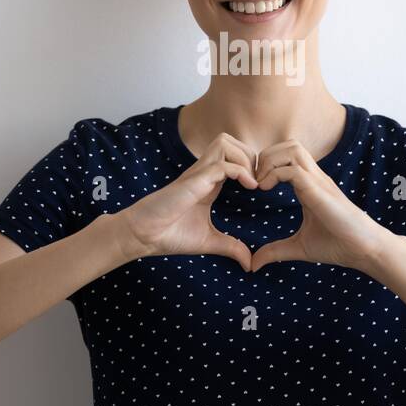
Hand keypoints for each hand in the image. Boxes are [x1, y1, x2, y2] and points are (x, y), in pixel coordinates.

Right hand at [118, 133, 256, 270]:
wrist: (143, 236)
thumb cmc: (170, 235)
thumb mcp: (209, 241)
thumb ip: (231, 247)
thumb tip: (250, 264)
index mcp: (208, 182)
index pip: (233, 156)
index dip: (251, 165)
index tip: (262, 188)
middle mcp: (203, 172)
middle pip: (231, 141)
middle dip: (250, 155)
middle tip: (259, 181)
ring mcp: (198, 174)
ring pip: (226, 143)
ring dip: (245, 159)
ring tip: (253, 183)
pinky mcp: (194, 181)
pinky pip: (222, 164)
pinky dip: (241, 172)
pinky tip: (250, 189)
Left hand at [248, 139, 395, 274]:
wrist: (364, 250)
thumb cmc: (338, 245)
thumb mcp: (299, 247)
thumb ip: (275, 251)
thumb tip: (253, 264)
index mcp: (310, 184)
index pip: (287, 155)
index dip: (266, 164)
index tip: (255, 187)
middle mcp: (314, 177)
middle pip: (288, 144)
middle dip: (266, 157)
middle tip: (255, 181)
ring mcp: (318, 182)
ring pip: (292, 149)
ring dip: (270, 161)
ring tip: (261, 184)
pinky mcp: (320, 192)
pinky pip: (294, 170)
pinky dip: (275, 175)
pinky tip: (266, 191)